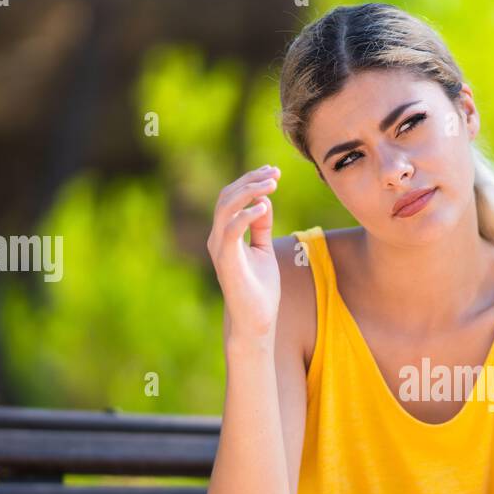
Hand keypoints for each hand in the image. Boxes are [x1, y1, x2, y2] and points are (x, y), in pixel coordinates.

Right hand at [207, 165, 280, 338]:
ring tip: (272, 184)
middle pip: (227, 196)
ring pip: (226, 207)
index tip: (274, 173)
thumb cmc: (260, 288)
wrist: (256, 321)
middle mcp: (218, 237)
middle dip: (251, 180)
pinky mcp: (226, 260)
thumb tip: (265, 201)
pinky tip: (264, 206)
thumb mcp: (264, 249)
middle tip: (275, 173)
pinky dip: (247, 214)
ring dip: (249, 191)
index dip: (251, 181)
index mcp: (225, 233)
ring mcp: (219, 247)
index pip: (232, 197)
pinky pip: (231, 229)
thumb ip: (262, 226)